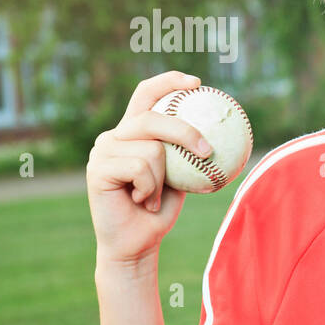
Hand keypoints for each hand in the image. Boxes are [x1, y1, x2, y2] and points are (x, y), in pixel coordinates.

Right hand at [86, 71, 212, 268]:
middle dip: (184, 131)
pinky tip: (141, 201)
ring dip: (163, 180)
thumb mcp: (184, 176)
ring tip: (152, 197)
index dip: (168, 82)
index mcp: (133, 133)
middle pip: (152, 117)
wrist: (137, 242)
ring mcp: (102, 151)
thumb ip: (191, 152)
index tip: (197, 83)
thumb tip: (227, 132)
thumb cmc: (161, 210)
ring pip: (152, 149)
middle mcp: (113, 136)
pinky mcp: (97, 168)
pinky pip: (141, 168)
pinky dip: (150, 188)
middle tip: (207, 151)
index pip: (146, 95)